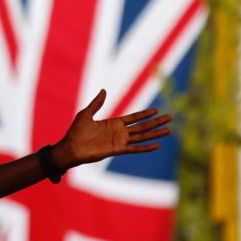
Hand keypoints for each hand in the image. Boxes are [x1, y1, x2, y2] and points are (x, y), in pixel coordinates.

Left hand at [56, 90, 172, 166]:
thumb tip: (104, 90)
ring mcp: (119, 141)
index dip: (145, 114)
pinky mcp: (117, 150)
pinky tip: (156, 145)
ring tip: (168, 130)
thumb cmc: (76, 132)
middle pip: (142, 126)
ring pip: (142, 136)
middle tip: (170, 117)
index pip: (134, 118)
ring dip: (155, 133)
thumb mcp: (86, 114)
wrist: (71, 147)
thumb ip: (97, 103)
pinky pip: (134, 148)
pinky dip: (145, 147)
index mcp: (114, 123)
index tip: (157, 110)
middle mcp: (119, 132)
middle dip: (156, 122)